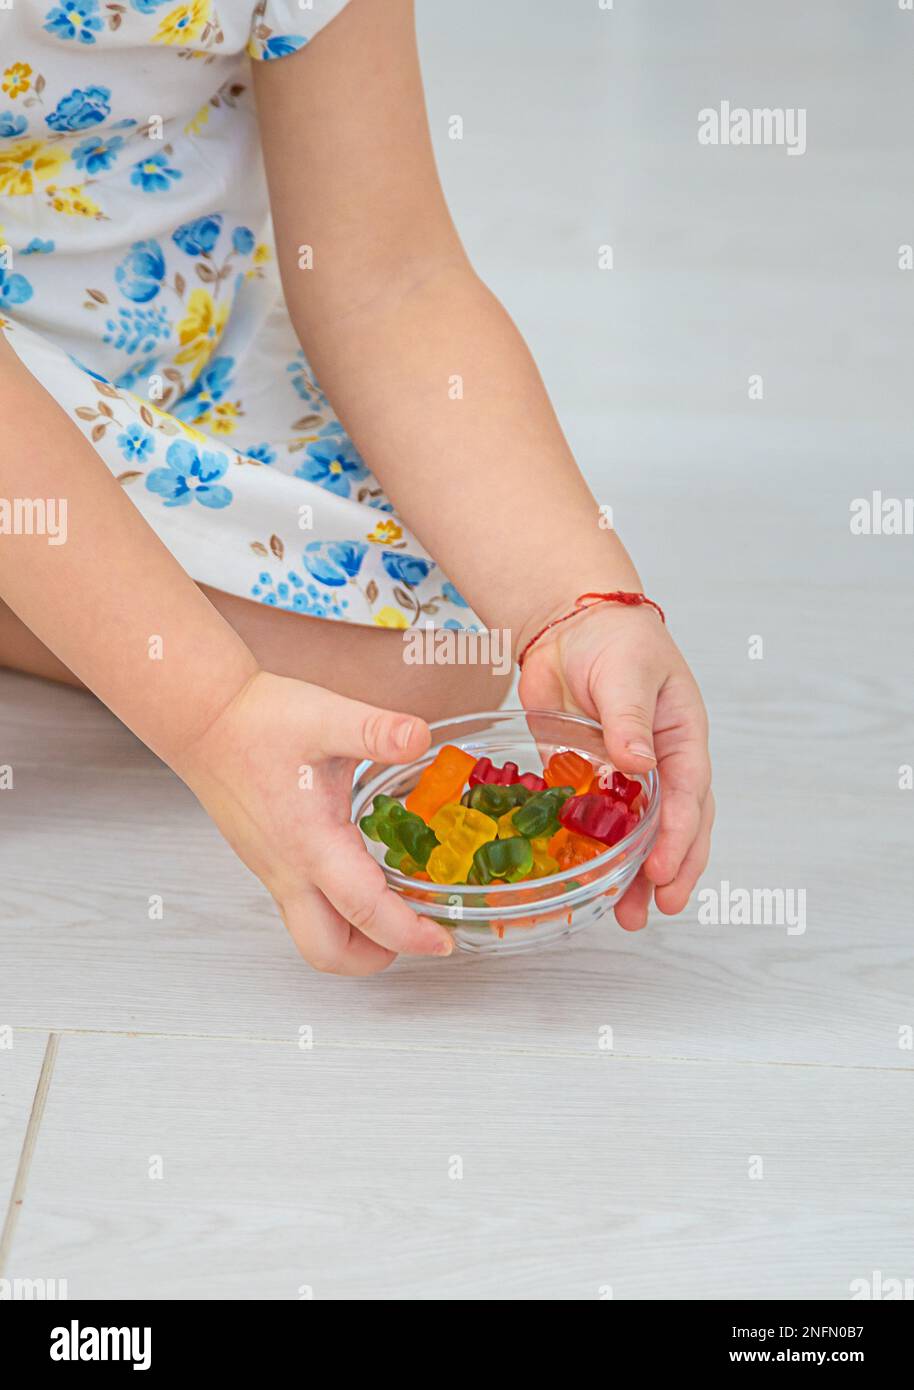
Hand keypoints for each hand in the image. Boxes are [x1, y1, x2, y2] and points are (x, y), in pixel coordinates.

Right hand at [174, 670, 453, 973]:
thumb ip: (377, 730)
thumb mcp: (327, 717)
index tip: (442, 940)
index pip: (365, 911)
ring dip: (355, 938)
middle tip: (417, 935)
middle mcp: (289, 869)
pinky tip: (359, 872)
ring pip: (312, 933)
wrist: (203, 719)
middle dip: (377, 956)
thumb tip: (418, 737)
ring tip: (393, 911)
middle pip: (328, 951)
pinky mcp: (267, 860)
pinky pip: (302, 906)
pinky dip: (336, 909)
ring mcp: (274, 869)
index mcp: (312, 845)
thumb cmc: (256, 721)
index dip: (409, 934)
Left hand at [518, 602, 713, 929]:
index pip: (689, 795)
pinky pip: (592, 823)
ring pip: (637, 835)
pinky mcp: (587, 779)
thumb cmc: (615, 640)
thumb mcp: (628, 673)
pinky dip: (591, 853)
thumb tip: (638, 763)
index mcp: (682, 738)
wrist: (570, 626)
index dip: (680, 836)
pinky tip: (584, 883)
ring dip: (635, 876)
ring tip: (630, 917)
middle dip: (671, 870)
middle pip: (675, 826)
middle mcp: (659, 765)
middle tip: (659, 907)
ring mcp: (623, 776)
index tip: (664, 870)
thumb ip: (630, 719)